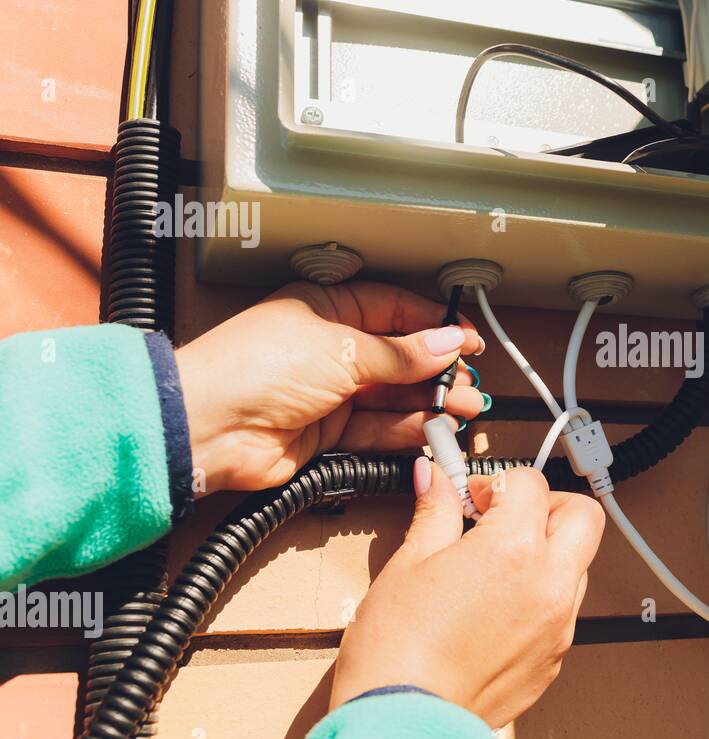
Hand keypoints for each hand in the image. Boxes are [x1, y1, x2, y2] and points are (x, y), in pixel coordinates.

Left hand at [175, 281, 484, 494]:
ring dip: (430, 404)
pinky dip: (406, 431)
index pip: (394, 309)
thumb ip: (401, 353)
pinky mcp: (325, 431)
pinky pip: (376, 429)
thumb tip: (446, 342)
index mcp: (326, 307)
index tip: (469, 341)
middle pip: (398, 357)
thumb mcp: (341, 349)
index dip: (435, 324)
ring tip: (465, 411)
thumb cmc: (254, 367)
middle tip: (470, 384)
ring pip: (391, 396)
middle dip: (438, 371)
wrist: (207, 426)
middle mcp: (328, 347)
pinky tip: (432, 430)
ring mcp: (327, 391)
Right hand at [330, 461, 604, 727]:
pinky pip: (563, 610)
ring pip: (578, 564)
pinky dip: (541, 595)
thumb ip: (434, 512)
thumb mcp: (408, 564)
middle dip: (548, 505)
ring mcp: (557, 626)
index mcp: (514, 550)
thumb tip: (435, 480)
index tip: (472, 495)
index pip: (530, 483)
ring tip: (498, 561)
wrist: (402, 722)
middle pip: (583, 516)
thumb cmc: (398, 652)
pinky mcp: (553, 659)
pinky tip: (498, 604)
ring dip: (549, 550)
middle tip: (507, 514)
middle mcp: (548, 585)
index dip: (496, 481)